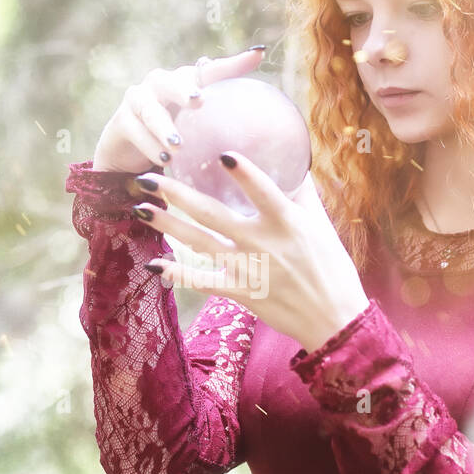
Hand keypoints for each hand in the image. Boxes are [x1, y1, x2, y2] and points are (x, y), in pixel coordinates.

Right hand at [91, 47, 266, 176]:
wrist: (129, 156)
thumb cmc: (172, 138)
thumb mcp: (199, 133)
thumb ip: (224, 122)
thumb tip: (267, 118)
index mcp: (184, 83)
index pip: (210, 71)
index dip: (234, 63)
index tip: (258, 55)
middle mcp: (159, 84)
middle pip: (171, 80)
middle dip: (184, 88)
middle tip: (198, 101)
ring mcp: (136, 100)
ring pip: (150, 109)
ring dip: (164, 127)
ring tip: (178, 146)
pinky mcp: (120, 121)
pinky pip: (134, 130)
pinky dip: (149, 145)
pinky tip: (162, 158)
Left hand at [131, 151, 370, 353]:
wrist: (333, 320)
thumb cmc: (331, 269)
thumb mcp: (322, 226)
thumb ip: (303, 194)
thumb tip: (294, 162)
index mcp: (287, 223)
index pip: (264, 192)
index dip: (245, 174)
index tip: (223, 154)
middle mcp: (262, 243)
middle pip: (212, 215)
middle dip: (176, 195)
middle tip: (146, 179)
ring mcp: (247, 269)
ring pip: (199, 242)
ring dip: (167, 226)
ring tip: (140, 209)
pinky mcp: (240, 292)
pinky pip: (203, 281)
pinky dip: (178, 273)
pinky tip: (154, 263)